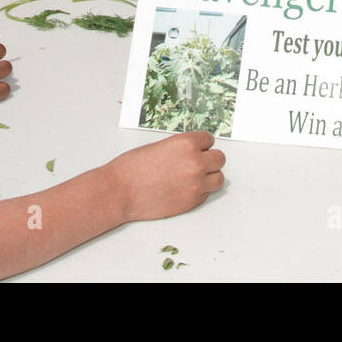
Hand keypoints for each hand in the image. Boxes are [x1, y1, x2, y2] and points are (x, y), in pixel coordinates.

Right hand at [104, 132, 224, 221]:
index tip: (198, 147)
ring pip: (219, 178)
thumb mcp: (159, 147)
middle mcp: (195, 163)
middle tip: (199, 161)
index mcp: (185, 144)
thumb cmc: (133, 167)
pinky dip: (200, 190)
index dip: (202, 144)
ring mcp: (196, 184)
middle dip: (210, 159)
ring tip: (195, 176)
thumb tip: (193, 152)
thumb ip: (180, 148)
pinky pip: (207, 193)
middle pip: (219, 158)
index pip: (209, 139)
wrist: (121, 191)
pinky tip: (185, 187)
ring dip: (209, 176)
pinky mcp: (193, 202)